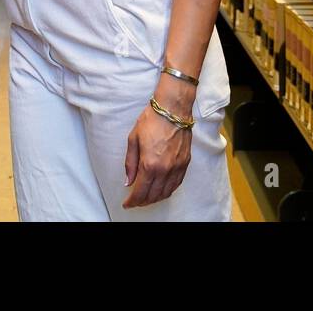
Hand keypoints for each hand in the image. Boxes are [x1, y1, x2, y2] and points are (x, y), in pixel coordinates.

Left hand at [122, 82, 195, 208]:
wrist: (173, 109)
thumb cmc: (152, 120)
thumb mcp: (133, 139)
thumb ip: (130, 163)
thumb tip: (128, 181)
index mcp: (149, 164)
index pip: (140, 192)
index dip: (132, 201)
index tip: (127, 203)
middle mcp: (165, 169)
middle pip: (153, 196)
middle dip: (142, 202)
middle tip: (135, 201)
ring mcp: (177, 167)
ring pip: (166, 193)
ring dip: (155, 198)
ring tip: (147, 197)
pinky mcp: (185, 163)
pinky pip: (176, 184)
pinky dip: (168, 191)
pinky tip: (161, 189)